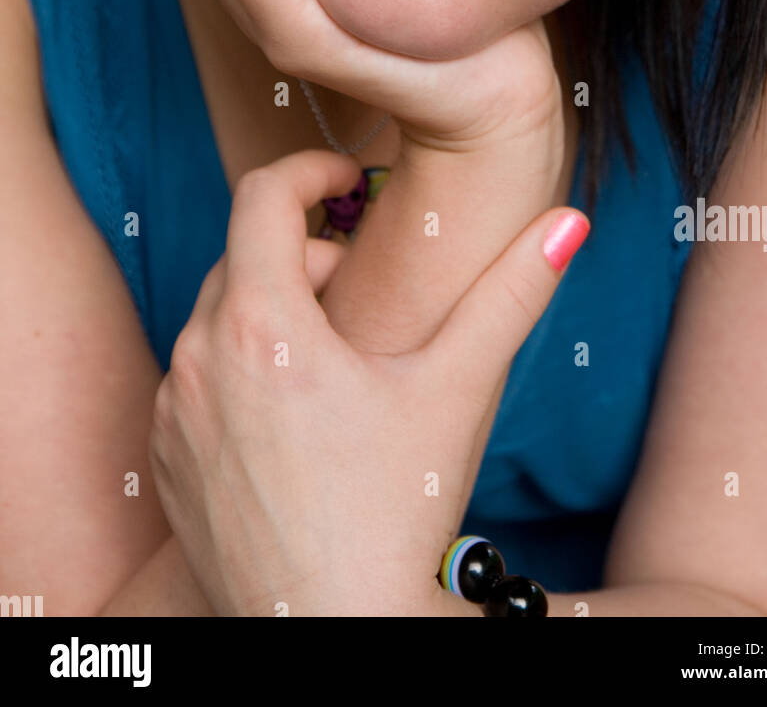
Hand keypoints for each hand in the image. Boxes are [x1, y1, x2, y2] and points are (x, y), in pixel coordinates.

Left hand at [148, 150, 589, 616]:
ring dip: (273, 313)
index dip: (310, 168)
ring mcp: (174, 411)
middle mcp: (200, 357)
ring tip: (335, 364)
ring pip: (218, 316)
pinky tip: (293, 418)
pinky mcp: (165, 456)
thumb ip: (512, 295)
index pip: (262, 194)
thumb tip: (567, 223)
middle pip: (246, 255)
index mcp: (265, 325)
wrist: (333, 632)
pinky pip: (195, 375)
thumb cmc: (395, 512)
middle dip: (307, 254)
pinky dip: (238, 369)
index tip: (349, 178)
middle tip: (362, 297)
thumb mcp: (456, 390)